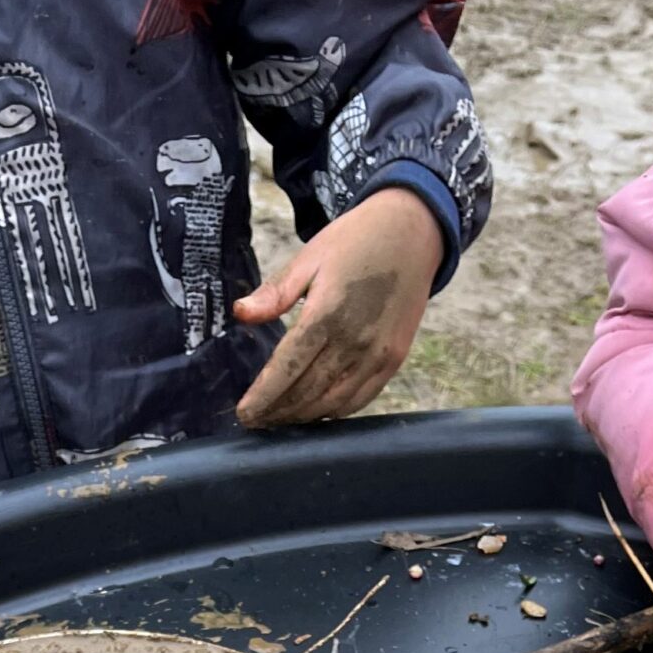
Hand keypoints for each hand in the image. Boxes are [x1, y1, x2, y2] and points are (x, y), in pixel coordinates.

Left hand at [234, 186, 442, 429]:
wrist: (412, 232)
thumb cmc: (355, 241)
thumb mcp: (310, 257)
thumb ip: (275, 292)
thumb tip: (240, 314)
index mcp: (327, 314)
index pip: (286, 369)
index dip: (262, 397)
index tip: (244, 413)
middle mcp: (354, 341)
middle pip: (306, 393)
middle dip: (277, 412)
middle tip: (256, 420)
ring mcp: (377, 356)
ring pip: (331, 404)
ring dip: (302, 418)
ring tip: (279, 419)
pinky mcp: (393, 361)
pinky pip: (359, 400)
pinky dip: (333, 412)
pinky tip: (315, 411)